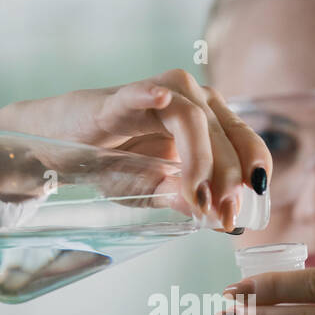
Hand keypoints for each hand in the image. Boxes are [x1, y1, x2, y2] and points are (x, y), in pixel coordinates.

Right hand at [0, 70, 271, 232]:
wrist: (62, 147)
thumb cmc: (114, 162)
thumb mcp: (154, 190)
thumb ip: (186, 200)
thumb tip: (220, 220)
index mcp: (207, 120)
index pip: (244, 141)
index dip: (252, 172)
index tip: (249, 209)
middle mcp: (189, 99)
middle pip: (224, 132)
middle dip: (227, 177)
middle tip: (222, 214)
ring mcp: (155, 94)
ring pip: (193, 117)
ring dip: (201, 157)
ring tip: (199, 194)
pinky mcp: (118, 100)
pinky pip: (138, 93)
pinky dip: (148, 94)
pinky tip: (159, 97)